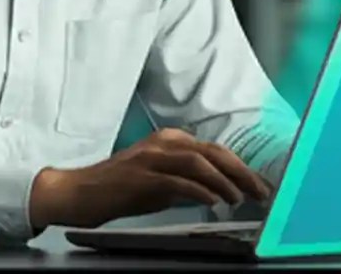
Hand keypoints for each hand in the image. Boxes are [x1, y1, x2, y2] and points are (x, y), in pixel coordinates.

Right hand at [29, 127, 273, 229]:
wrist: (78, 193)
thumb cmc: (119, 190)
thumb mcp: (160, 182)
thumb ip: (187, 181)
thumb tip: (218, 192)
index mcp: (171, 140)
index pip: (215, 150)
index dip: (241, 167)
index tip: (259, 184)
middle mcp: (164, 143)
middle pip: (213, 151)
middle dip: (242, 172)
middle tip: (262, 191)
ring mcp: (152, 157)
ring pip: (199, 162)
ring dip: (225, 181)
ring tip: (241, 198)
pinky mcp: (142, 177)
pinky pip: (178, 180)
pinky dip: (200, 190)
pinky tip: (215, 202)